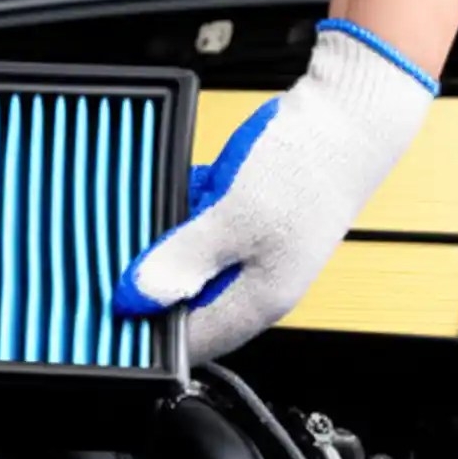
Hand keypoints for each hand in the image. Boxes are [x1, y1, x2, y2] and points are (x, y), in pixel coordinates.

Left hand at [114, 20, 437, 363]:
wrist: (348, 116)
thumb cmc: (304, 169)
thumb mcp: (232, 217)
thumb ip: (183, 260)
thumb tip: (137, 298)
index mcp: (258, 301)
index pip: (190, 342)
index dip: (146, 330)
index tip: (109, 310)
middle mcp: (257, 284)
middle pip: (185, 303)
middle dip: (150, 280)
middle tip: (119, 255)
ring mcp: (255, 253)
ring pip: (190, 263)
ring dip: (167, 242)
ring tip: (157, 212)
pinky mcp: (251, 223)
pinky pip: (202, 230)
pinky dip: (186, 213)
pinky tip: (188, 188)